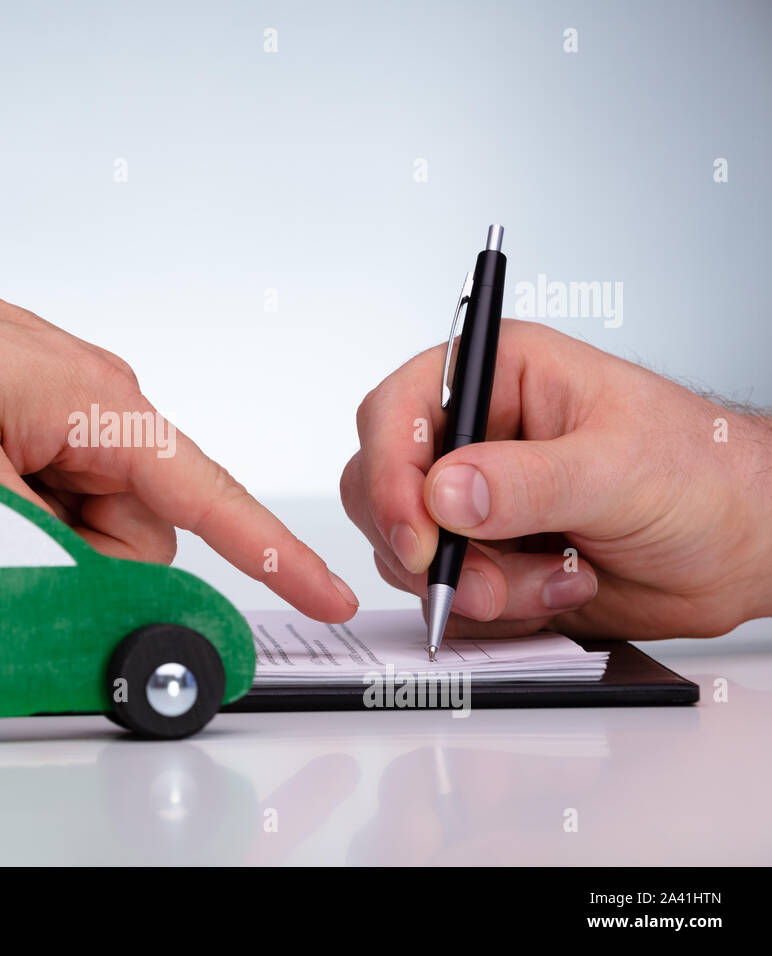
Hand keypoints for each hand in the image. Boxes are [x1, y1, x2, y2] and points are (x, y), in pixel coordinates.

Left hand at [0, 206, 356, 622]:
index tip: (330, 592)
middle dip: (75, 558)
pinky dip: (24, 517)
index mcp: (100, 404)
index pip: (207, 492)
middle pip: (139, 532)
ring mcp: (74, 419)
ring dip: (39, 537)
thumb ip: (25, 543)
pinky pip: (61, 503)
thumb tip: (88, 594)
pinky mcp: (45, 431)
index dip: (272, 551)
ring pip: (95, 527)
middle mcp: (104, 408)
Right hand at [341, 320, 771, 638]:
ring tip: (560, 579)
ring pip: (409, 553)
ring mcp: (473, 499)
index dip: (390, 475)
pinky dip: (498, 611)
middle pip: (381, 488)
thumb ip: (530, 482)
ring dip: (480, 586)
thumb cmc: (703, 476)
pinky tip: (562, 589)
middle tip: (488, 580)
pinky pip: (445, 595)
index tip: (420, 538)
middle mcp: (472, 434)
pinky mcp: (483, 555)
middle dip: (432, 549)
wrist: (742, 546)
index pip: (397, 412)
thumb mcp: (620, 470)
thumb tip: (447, 493)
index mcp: (497, 375)